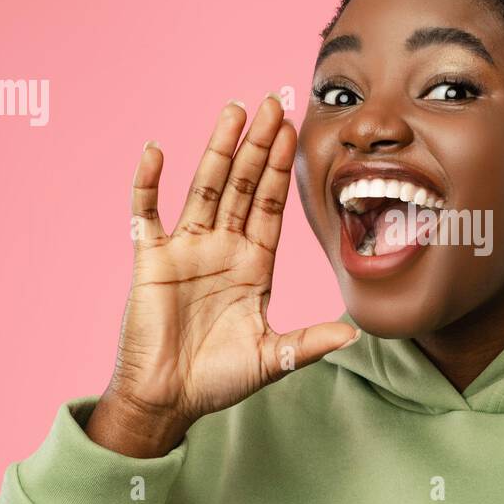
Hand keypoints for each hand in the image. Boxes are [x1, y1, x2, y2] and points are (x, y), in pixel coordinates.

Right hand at [85, 95, 357, 456]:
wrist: (167, 401)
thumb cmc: (218, 380)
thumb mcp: (272, 359)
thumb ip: (310, 341)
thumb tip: (356, 333)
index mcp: (254, 265)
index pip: (270, 205)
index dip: (281, 170)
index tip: (295, 132)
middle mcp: (222, 248)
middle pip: (242, 185)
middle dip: (257, 145)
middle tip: (273, 103)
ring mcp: (186, 250)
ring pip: (204, 188)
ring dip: (217, 149)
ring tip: (233, 111)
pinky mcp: (150, 260)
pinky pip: (147, 213)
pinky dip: (149, 183)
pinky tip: (157, 151)